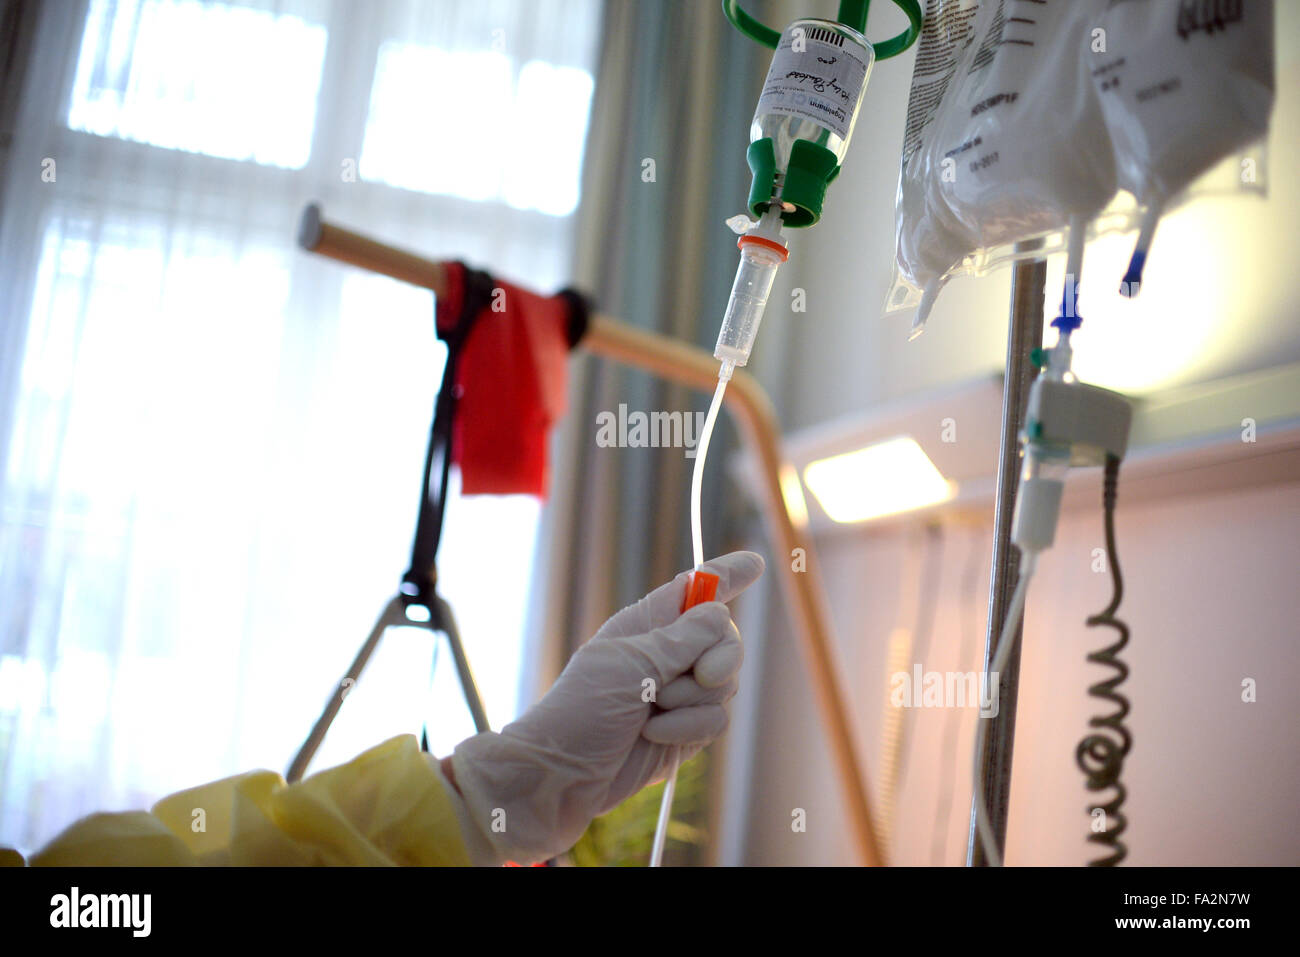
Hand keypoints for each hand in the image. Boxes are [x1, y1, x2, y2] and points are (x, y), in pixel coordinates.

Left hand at [440, 550, 763, 863]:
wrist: (562, 776)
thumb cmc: (581, 710)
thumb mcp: (630, 663)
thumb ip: (683, 639)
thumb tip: (722, 614)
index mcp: (647, 624)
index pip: (696, 590)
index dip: (727, 574)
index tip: (755, 563)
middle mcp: (667, 654)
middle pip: (725, 640)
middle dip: (720, 658)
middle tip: (700, 675)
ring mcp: (677, 694)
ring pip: (726, 685)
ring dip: (693, 701)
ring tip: (651, 713)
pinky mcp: (684, 732)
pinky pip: (717, 720)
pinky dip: (689, 728)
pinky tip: (655, 736)